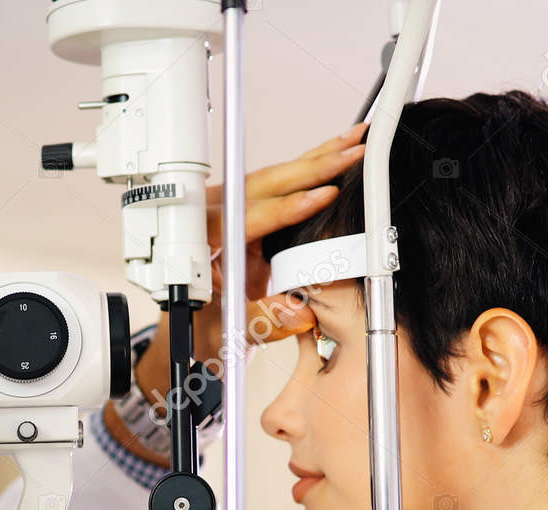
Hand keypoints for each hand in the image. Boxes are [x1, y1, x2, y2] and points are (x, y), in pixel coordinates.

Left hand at [129, 122, 368, 407]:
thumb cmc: (203, 327)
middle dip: (313, 166)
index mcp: (200, 240)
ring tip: (355, 142)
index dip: (287, 207)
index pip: (247, 216)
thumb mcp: (228, 330)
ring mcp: (228, 209)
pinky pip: (278, 182)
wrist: (192, 328)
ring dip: (317, 158)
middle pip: (264, 183)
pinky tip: (337, 152)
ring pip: (274, 176)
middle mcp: (212, 216)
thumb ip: (261, 322)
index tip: (324, 195)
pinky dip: (310, 166)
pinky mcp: (245, 210)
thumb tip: (298, 313)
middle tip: (353, 153)